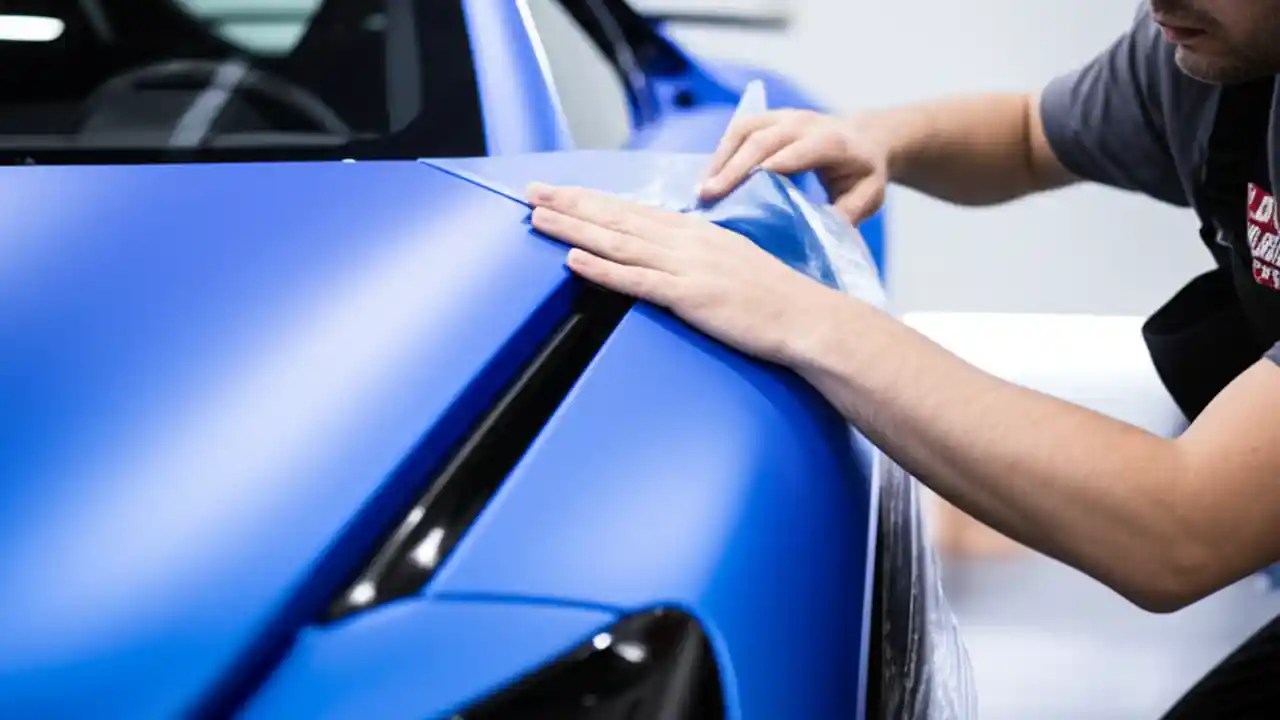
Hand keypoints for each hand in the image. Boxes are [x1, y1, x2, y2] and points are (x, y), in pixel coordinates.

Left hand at [526, 182, 843, 364]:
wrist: (806, 317)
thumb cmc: (772, 296)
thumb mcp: (729, 261)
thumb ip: (694, 254)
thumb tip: (662, 253)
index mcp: (695, 231)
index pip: (632, 209)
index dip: (591, 199)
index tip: (559, 190)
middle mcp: (686, 241)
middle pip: (617, 217)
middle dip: (571, 204)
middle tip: (531, 192)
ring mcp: (687, 267)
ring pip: (618, 242)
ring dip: (575, 230)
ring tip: (539, 219)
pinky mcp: (690, 296)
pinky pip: (637, 280)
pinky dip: (603, 268)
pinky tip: (575, 260)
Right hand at [699, 110, 888, 223]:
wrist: (863, 138)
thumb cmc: (862, 173)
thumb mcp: (868, 196)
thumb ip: (846, 214)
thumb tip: (815, 232)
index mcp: (832, 141)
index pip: (798, 151)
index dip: (771, 166)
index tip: (745, 192)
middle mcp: (805, 122)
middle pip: (763, 139)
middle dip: (733, 168)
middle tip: (709, 196)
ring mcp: (783, 116)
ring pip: (744, 130)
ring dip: (720, 159)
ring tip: (702, 190)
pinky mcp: (767, 118)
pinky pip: (738, 130)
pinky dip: (720, 153)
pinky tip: (709, 179)